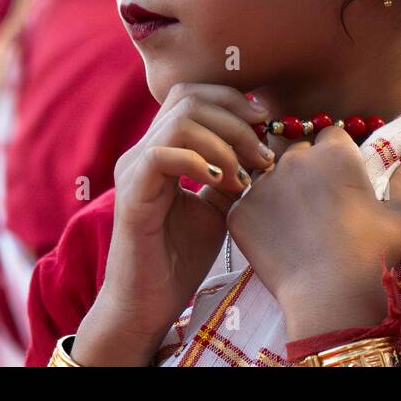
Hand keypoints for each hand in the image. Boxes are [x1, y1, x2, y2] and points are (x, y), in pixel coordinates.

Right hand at [72, 83, 272, 364]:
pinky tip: (222, 183)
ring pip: (180, 120)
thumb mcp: (218, 207)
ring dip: (224, 141)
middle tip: (263, 152)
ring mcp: (134, 168)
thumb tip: (265, 146)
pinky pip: (162, 154)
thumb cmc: (179, 258)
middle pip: (189, 98)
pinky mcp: (132, 194)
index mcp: (162, 148)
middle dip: (236, 118)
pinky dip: (200, 161)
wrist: (148, 304)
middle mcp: (143, 150)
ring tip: (245, 174)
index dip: (233, 101)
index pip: (193, 96)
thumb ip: (232, 173)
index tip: (267, 125)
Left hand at [225, 126, 400, 339]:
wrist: (330, 297)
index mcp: (335, 152)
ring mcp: (263, 184)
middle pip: (297, 152)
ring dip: (280, 190)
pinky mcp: (241, 211)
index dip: (337, 156)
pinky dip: (259, 216)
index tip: (342, 182)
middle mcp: (295, 159)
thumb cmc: (372, 253)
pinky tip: (277, 238)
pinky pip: (247, 203)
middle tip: (320, 206)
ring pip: (269, 175)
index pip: (331, 135)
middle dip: (307, 170)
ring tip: (297, 223)